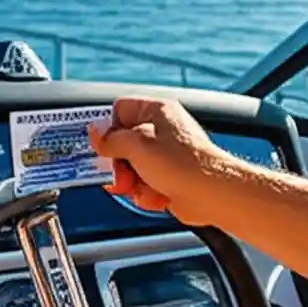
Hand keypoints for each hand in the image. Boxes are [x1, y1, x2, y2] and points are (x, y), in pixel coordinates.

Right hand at [88, 96, 237, 224]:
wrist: (213, 195)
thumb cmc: (183, 164)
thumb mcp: (137, 146)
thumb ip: (111, 139)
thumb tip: (94, 132)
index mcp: (156, 111)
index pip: (119, 110)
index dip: (109, 130)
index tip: (103, 148)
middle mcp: (162, 130)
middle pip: (123, 143)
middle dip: (119, 165)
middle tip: (120, 175)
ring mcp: (166, 155)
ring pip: (131, 168)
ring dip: (133, 183)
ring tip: (144, 188)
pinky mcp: (169, 177)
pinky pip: (145, 184)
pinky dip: (147, 194)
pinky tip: (158, 196)